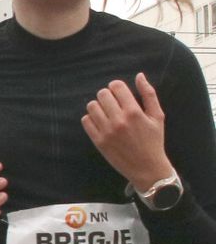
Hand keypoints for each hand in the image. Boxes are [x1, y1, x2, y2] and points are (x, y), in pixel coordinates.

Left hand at [81, 73, 173, 191]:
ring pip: (92, 106)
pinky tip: (99, 122)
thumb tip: (139, 76)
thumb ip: (149, 94)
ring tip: (105, 112)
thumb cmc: (153, 140)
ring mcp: (106, 131)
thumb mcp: (157, 116)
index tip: (119, 93)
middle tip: (112, 103)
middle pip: (102, 94)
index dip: (116, 86)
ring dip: (97, 106)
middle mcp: (119, 120)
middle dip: (107, 95)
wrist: (146, 167)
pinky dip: (90, 118)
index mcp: (134, 111)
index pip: (116, 87)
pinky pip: (86, 121)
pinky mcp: (98, 141)